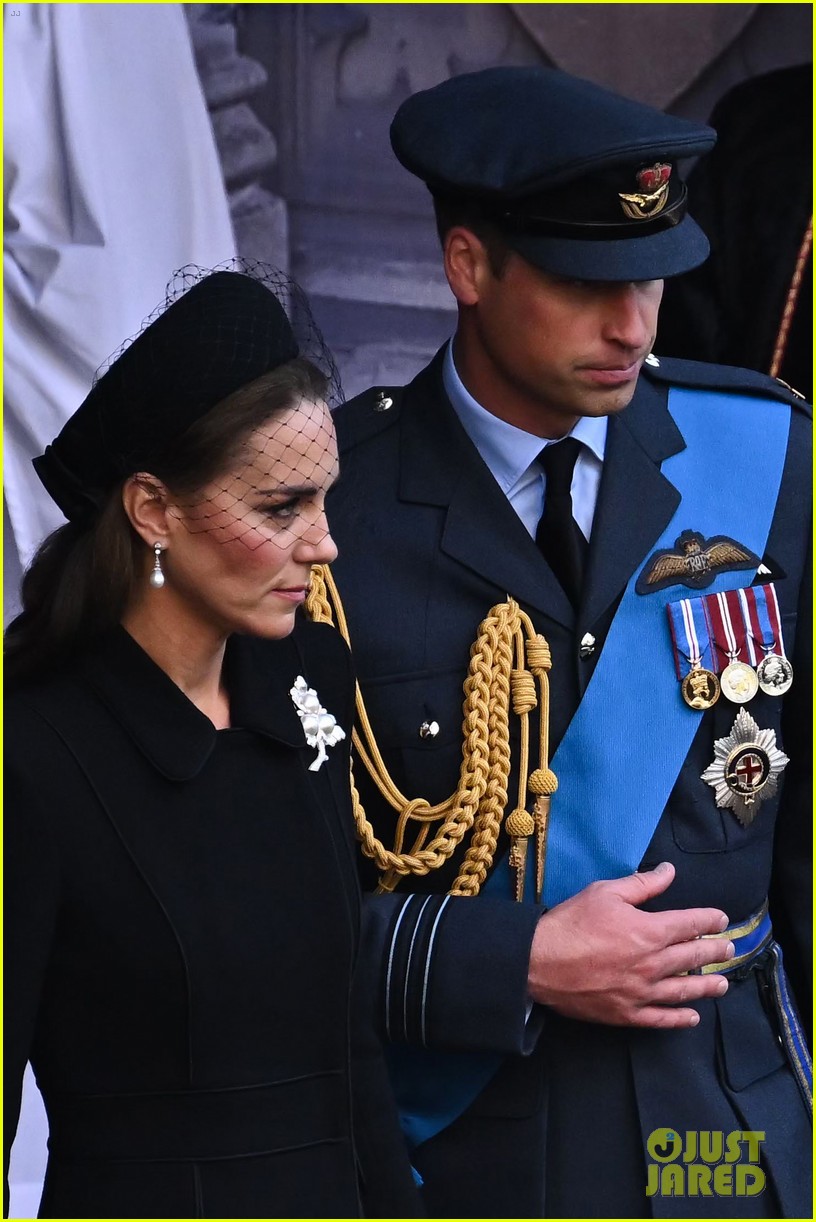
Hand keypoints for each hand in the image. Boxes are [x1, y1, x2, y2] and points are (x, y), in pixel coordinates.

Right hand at [527, 862, 732, 1027]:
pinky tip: (692, 1017)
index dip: (710, 920)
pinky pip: (661, 1019)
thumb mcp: (605, 892)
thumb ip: (642, 884)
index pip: (691, 924)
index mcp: (650, 931)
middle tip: (728, 950)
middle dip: (715, 952)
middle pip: (693, 957)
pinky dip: (680, 1019)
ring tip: (722, 984)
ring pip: (684, 991)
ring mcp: (642, 992)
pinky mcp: (627, 1014)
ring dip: (707, 986)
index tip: (720, 920)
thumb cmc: (572, 922)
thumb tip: (669, 871)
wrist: (540, 962)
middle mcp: (653, 963)